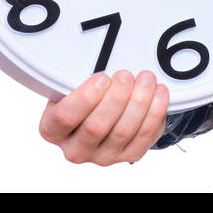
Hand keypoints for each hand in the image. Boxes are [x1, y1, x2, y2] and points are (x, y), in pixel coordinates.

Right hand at [38, 69, 169, 165]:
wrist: (101, 112)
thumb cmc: (86, 95)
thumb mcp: (73, 86)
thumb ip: (78, 78)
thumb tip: (100, 55)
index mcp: (53, 129)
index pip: (64, 118)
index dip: (84, 98)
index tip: (102, 78)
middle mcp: (75, 149)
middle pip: (96, 127)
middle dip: (116, 98)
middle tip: (126, 75)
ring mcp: (102, 157)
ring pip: (123, 132)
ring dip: (139, 102)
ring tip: (146, 78)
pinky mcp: (129, 155)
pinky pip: (145, 137)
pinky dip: (155, 112)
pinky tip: (159, 93)